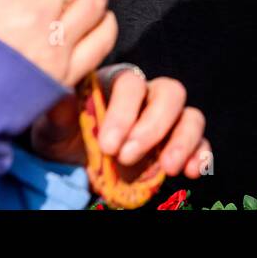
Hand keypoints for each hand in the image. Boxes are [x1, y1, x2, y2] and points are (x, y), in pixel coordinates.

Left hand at [30, 66, 210, 179]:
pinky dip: (201, 155)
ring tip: (169, 167)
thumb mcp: (55, 131)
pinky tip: (191, 171)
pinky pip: (202, 144)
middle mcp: (149, 98)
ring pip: (191, 116)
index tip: (108, 145)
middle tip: (128, 156)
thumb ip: (60, 115)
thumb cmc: (66, 142)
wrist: (76, 171)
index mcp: (118, 85)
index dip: (124, 113)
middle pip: (170, 93)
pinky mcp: (180, 146)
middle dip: (153, 126)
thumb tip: (60, 98)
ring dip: (183, 140)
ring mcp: (168, 122)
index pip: (132, 85)